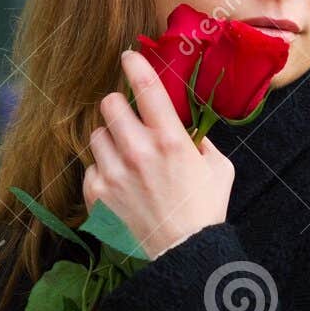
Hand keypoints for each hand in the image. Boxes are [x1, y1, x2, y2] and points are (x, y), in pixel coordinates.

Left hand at [83, 47, 234, 258]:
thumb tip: (191, 134)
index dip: (134, 64)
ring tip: (124, 157)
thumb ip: (204, 144)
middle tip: (127, 119)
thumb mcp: (219, 170)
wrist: (184, 254)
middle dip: (118, 108)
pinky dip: (102, 172)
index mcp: (170, 139)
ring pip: (97, 135)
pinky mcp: (98, 194)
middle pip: (109, 104)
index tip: (128, 56)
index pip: (145, 86)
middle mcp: (138, 151)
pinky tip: (119, 184)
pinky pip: (90, 168)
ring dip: (109, 141)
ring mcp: (114, 173)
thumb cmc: (205, 211)